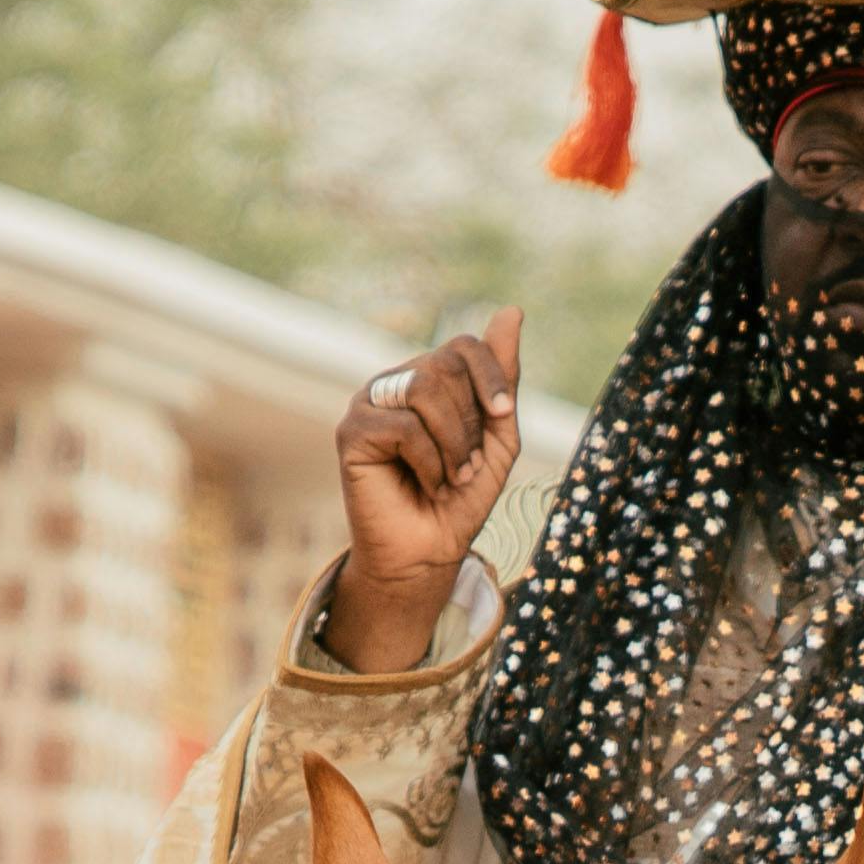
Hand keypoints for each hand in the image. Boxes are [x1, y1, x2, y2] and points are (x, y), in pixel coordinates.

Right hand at [327, 313, 523, 680]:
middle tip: (467, 465)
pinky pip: (404, 427)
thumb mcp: (497, 437)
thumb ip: (503, 377)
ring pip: (424, 386)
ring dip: (453, 442)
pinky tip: (425, 484)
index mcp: (428, 380)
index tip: (504, 415)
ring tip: (451, 477)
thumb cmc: (461, 499)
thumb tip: (511, 309)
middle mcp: (395, 384)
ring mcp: (369, 404)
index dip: (491, 375)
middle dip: (471, 421)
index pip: (464, 346)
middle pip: (445, 364)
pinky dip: (428, 461)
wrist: (428, 554)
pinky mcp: (351, 431)